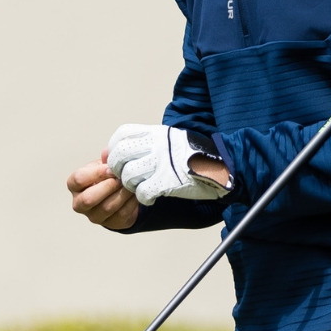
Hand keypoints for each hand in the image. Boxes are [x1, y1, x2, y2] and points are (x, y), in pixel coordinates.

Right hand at [67, 149, 139, 229]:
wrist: (115, 194)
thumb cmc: (105, 176)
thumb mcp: (102, 165)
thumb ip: (105, 159)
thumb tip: (107, 152)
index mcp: (74, 186)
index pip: (78, 179)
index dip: (96, 173)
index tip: (111, 168)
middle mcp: (80, 203)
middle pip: (89, 199)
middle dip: (108, 187)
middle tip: (121, 178)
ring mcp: (94, 216)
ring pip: (107, 207)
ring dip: (122, 194)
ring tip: (131, 183)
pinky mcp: (111, 223)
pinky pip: (121, 214)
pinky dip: (131, 202)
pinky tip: (136, 193)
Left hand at [106, 125, 231, 205]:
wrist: (222, 165)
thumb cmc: (194, 154)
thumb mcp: (166, 140)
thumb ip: (141, 143)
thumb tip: (107, 152)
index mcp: (156, 132)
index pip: (122, 136)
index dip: (114, 150)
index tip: (119, 161)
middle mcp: (156, 145)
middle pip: (120, 156)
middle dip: (117, 170)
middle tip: (127, 178)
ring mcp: (162, 163)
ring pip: (129, 175)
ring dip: (131, 186)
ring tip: (140, 188)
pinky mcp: (167, 182)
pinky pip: (143, 192)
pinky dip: (144, 198)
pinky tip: (151, 197)